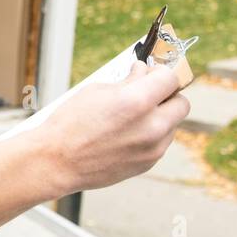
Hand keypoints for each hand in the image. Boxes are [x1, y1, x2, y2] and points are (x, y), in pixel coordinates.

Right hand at [36, 60, 189, 193]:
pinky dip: (150, 135)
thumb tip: (144, 72)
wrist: (55, 162)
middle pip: (181, 103)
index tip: (153, 73)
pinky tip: (126, 134)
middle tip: (148, 93)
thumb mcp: (96, 91)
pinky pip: (160, 142)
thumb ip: (128, 81)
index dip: (161, 72)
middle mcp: (151, 126)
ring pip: (172, 125)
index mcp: (137, 101)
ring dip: (159, 117)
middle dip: (167, 96)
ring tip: (131, 117)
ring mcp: (152, 148)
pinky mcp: (147, 163)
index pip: (170, 78)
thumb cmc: (69, 124)